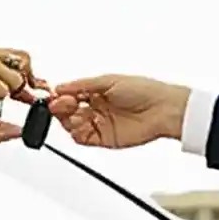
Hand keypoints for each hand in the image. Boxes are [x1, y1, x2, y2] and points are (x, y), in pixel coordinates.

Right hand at [0, 45, 45, 117]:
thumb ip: (1, 79)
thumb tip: (25, 88)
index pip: (20, 55)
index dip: (29, 72)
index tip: (37, 85)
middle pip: (24, 61)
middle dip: (25, 79)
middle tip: (20, 94)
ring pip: (17, 80)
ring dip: (7, 92)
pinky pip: (5, 91)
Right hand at [47, 75, 189, 148]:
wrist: (163, 110)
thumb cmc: (144, 91)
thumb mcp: (109, 80)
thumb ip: (83, 85)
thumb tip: (61, 87)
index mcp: (96, 92)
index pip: (70, 95)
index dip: (61, 96)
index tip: (55, 96)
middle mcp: (96, 108)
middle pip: (67, 111)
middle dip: (61, 108)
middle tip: (61, 105)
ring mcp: (99, 124)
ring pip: (72, 126)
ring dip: (67, 121)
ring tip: (74, 115)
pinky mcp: (104, 139)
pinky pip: (83, 139)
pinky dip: (76, 134)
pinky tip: (79, 126)